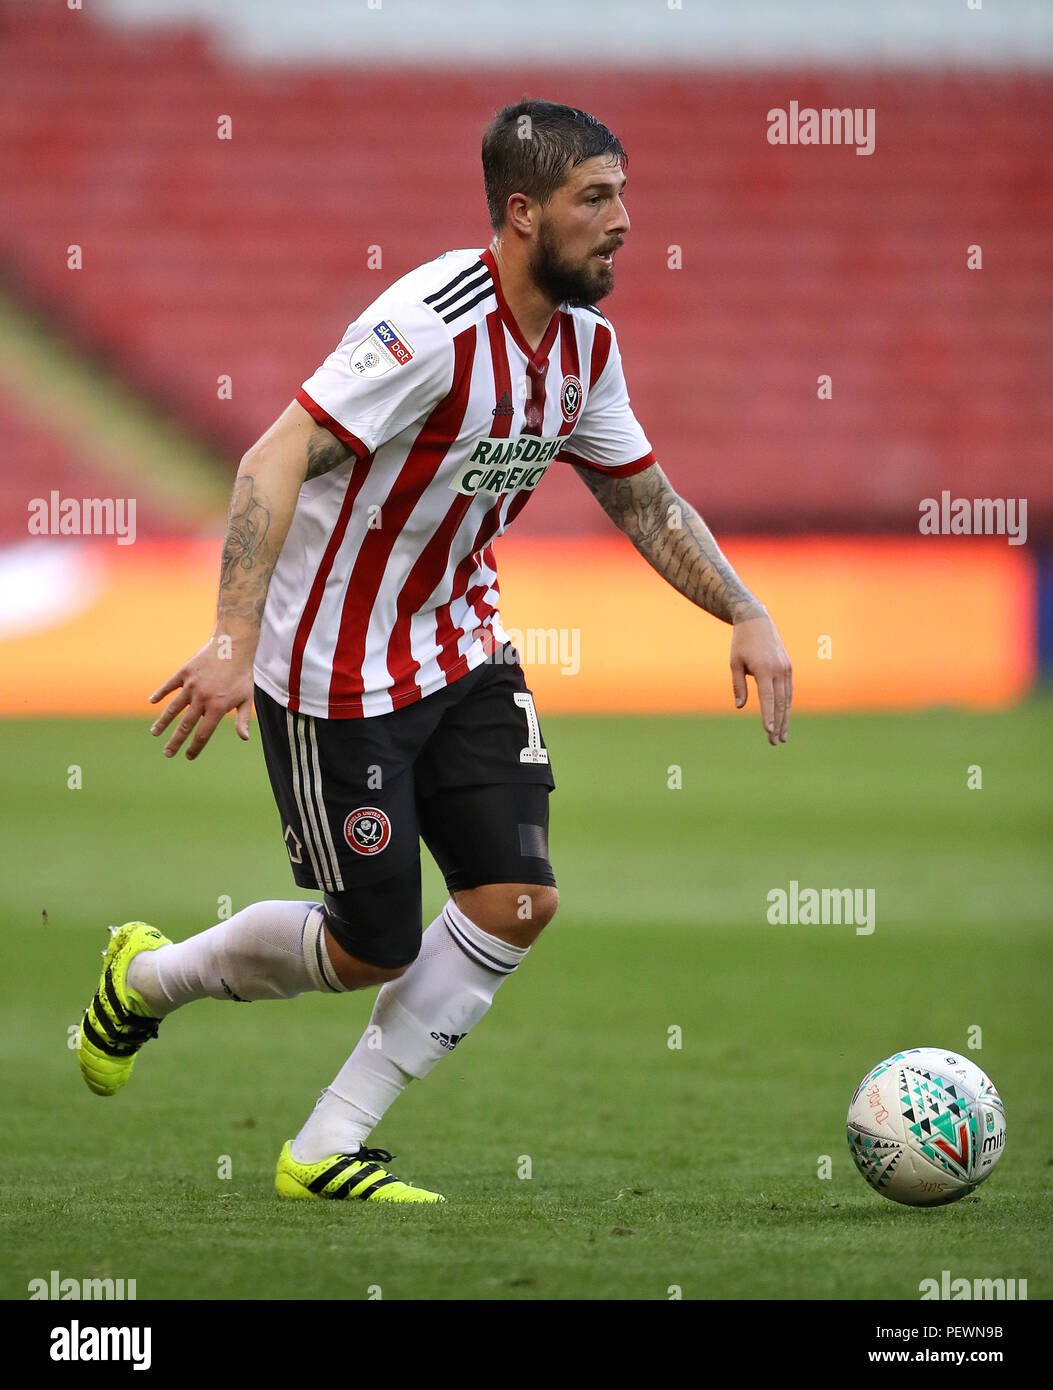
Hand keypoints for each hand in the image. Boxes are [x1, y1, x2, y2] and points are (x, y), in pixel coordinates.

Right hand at [149, 636, 255, 759]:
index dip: (195, 748)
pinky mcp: (185, 672)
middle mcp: (202, 698)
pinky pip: (169, 685)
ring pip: (173, 708)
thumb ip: (243, 719)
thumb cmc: (242, 675)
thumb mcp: (247, 698)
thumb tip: (244, 738)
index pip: (203, 734)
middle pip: (185, 725)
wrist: (234, 647)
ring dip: (163, 722)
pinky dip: (160, 693)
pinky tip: (152, 701)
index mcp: (217, 707)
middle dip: (175, 742)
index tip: (188, 757)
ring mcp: (191, 685)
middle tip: (167, 754)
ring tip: (154, 733)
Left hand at [730, 613, 791, 744]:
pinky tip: (784, 718)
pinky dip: (786, 706)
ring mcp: (787, 668)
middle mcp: (779, 669)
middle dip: (778, 724)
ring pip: (787, 699)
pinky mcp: (789, 667)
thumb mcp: (735, 663)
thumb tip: (740, 706)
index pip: (767, 697)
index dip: (768, 715)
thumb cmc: (741, 643)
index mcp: (764, 669)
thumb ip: (739, 686)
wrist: (757, 621)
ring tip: (781, 736)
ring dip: (785, 718)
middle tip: (775, 742)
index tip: (768, 730)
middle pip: (780, 702)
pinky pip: (788, 691)